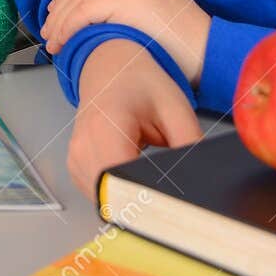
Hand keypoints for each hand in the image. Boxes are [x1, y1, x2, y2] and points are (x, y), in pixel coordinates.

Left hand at [42, 0, 210, 84]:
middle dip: (59, 9)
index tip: (54, 15)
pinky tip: (61, 43)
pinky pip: (84, 11)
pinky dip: (67, 27)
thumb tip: (85, 12)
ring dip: (59, 22)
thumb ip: (123, 0)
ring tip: (52, 42)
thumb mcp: (152, 8)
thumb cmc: (182, 42)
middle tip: (48, 32)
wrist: (213, 53)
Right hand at [67, 39, 201, 196]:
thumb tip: (201, 183)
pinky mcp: (75, 165)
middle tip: (172, 206)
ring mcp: (75, 156)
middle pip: (111, 196)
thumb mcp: (176, 110)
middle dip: (143, 206)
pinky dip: (116, 194)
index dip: (148, 202)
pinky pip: (96, 193)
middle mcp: (83, 144)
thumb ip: (189, 146)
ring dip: (129, 201)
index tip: (174, 209)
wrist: (109, 66)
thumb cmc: (141, 84)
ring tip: (153, 189)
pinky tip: (133, 180)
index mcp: (107, 126)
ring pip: (102, 200)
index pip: (121, 182)